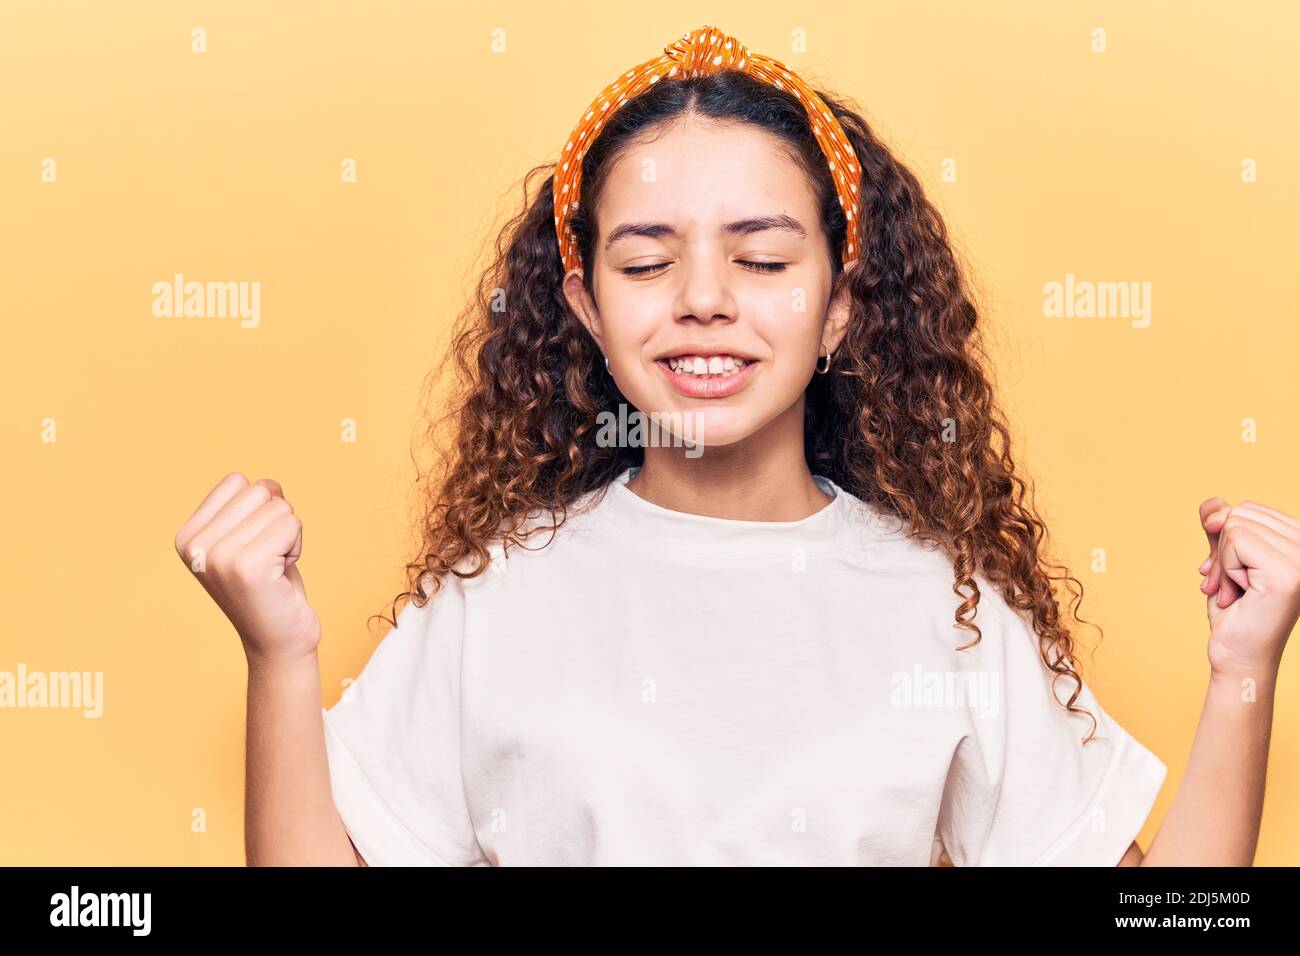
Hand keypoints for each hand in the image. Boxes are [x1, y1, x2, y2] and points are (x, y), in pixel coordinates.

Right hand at [174, 473, 320, 662]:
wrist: (278, 641)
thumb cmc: (269, 587)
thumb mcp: (246, 538)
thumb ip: (248, 505)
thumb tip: (269, 484)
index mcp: (186, 536)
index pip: (236, 481)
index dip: (258, 508)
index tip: (253, 544)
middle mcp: (195, 545)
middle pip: (259, 490)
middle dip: (275, 521)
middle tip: (267, 559)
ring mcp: (218, 556)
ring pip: (278, 506)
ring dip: (287, 535)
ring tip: (273, 567)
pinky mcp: (248, 566)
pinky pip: (291, 524)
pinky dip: (296, 546)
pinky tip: (282, 573)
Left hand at [1197, 497, 1299, 677]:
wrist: (1237, 655)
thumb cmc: (1233, 611)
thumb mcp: (1224, 559)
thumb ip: (1221, 527)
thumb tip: (1214, 506)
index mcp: (1299, 541)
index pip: (1248, 509)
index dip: (1225, 540)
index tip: (1232, 575)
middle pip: (1240, 514)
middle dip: (1222, 551)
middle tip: (1231, 586)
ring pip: (1235, 526)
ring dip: (1223, 564)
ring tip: (1236, 592)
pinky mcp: (1287, 573)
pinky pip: (1234, 541)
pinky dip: (1225, 568)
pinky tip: (1238, 594)